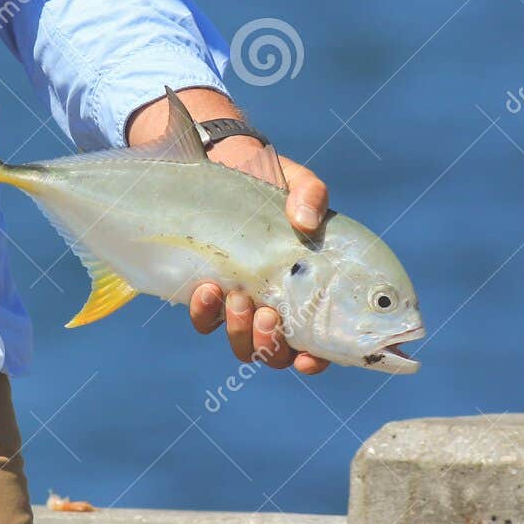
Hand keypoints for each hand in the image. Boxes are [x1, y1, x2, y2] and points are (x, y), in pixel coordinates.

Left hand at [126, 88, 330, 374]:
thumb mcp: (296, 180)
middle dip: (271, 344)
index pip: (318, 342)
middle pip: (276, 353)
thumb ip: (310, 194)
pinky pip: (204, 320)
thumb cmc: (268, 178)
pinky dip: (206, 312)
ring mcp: (239, 301)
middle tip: (268, 314)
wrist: (219, 163)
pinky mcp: (205, 292)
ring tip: (239, 299)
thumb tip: (306, 222)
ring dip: (241, 332)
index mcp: (308, 288)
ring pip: (242, 344)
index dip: (315, 360)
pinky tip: (208, 287)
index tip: (307, 357)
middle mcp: (275, 302)